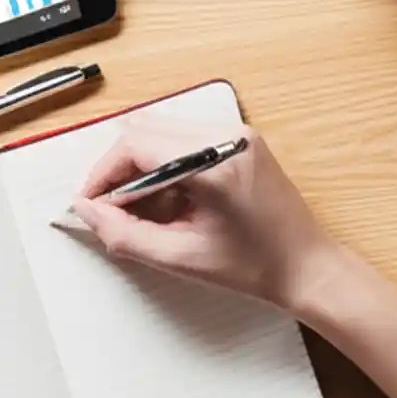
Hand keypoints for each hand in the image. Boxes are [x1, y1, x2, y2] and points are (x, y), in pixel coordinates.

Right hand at [69, 117, 340, 310]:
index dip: (103, 173)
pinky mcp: (239, 139)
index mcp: (215, 165)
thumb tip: (88, 211)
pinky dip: (163, 162)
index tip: (90, 202)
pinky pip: (183, 137)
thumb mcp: (180, 258)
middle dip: (118, 168)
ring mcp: (236, 134)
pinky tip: (169, 197)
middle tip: (110, 207)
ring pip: (160, 130)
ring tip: (143, 206)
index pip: (136, 146)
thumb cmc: (256, 267)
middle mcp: (227, 138)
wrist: (307, 267)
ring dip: (139, 165)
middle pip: (144, 130)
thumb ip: (125, 234)